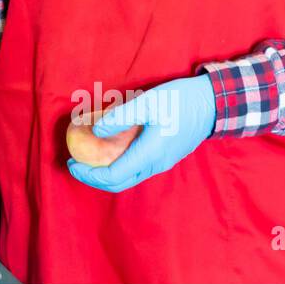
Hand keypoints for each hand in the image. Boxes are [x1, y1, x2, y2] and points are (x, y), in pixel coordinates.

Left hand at [68, 75, 216, 192]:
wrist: (212, 104)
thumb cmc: (179, 100)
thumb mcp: (146, 103)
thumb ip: (119, 117)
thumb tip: (95, 132)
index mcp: (150, 154)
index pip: (113, 175)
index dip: (89, 173)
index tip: (72, 162)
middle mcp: (156, 164)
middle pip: (120, 183)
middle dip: (94, 178)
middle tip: (75, 164)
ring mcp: (163, 162)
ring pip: (129, 177)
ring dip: (106, 173)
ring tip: (89, 158)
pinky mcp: (165, 156)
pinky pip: (137, 168)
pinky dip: (118, 165)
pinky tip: (109, 150)